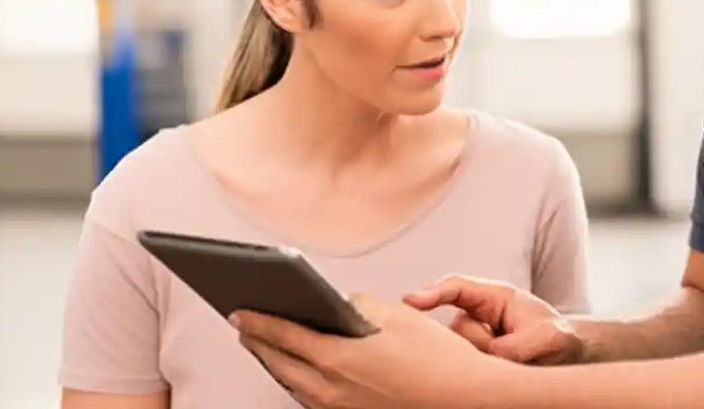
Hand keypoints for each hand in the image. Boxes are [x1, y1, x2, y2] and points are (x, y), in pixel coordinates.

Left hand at [232, 294, 497, 408]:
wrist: (463, 397)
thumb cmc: (436, 358)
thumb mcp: (396, 316)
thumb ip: (357, 305)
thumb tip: (339, 305)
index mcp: (336, 358)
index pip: (282, 334)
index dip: (257, 319)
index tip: (239, 309)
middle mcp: (329, 389)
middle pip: (277, 362)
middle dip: (257, 341)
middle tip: (244, 323)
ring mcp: (336, 408)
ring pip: (289, 383)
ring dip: (273, 361)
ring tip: (264, 343)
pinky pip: (308, 398)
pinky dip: (294, 379)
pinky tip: (297, 368)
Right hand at [404, 275, 584, 365]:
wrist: (564, 356)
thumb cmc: (554, 335)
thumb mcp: (548, 337)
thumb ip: (517, 346)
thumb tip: (490, 358)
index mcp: (491, 298)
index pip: (456, 290)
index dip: (433, 293)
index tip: (409, 301)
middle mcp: (474, 319)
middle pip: (458, 328)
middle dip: (479, 338)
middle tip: (511, 340)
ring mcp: (471, 342)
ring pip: (467, 353)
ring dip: (493, 357)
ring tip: (522, 355)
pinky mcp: (471, 363)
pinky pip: (469, 370)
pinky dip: (488, 372)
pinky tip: (510, 367)